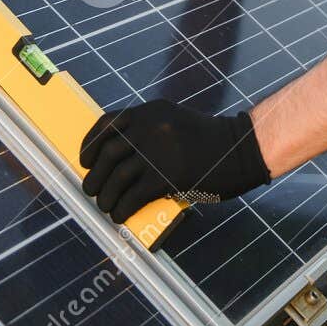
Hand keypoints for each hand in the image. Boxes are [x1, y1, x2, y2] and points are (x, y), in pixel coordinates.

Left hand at [79, 100, 271, 222]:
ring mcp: (159, 152)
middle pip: (108, 153)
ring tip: (105, 206)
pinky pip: (133, 195)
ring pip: (117, 177)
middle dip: (94, 175)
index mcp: (152, 111)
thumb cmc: (209, 141)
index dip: (90, 143)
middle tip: (91, 189)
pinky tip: (120, 214)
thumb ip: (149, 132)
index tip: (84, 160)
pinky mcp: (167, 176)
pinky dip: (122, 207)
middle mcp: (151, 127)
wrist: (242, 150)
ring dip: (105, 195)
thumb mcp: (176, 123)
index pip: (108, 123)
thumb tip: (117, 159)